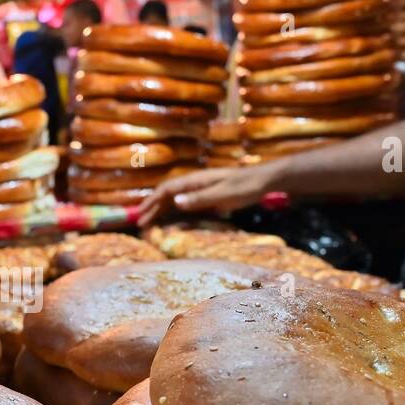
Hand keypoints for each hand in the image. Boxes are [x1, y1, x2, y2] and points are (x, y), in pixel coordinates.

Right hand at [137, 163, 276, 225]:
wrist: (263, 181)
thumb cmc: (244, 186)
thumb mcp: (223, 194)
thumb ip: (199, 198)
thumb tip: (175, 201)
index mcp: (195, 181)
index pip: (167, 189)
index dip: (152, 201)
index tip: (141, 214)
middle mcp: (194, 184)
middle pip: (167, 194)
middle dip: (152, 207)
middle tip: (140, 223)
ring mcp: (201, 190)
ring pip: (174, 199)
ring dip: (161, 210)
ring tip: (150, 223)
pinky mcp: (208, 197)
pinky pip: (186, 204)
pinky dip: (174, 212)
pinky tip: (170, 221)